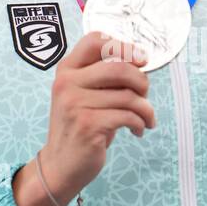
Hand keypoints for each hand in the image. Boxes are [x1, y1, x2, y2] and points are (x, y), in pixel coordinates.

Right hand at [40, 30, 156, 202]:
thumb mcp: (84, 95)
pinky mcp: (87, 125)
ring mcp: (75, 103)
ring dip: (146, 109)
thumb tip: (140, 62)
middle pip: (119, 67)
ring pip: (128, 96)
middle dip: (142, 81)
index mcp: (67, 69)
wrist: (60, 165)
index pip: (95, 40)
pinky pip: (128, 116)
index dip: (124, 46)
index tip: (141, 59)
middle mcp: (67, 83)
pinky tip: (138, 130)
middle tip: (145, 94)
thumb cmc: (80, 127)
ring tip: (146, 118)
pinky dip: (141, 123)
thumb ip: (103, 77)